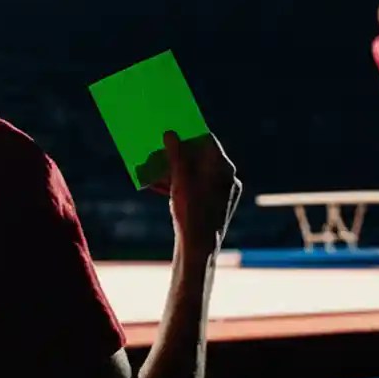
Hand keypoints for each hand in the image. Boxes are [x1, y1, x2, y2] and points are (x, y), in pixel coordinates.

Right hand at [151, 132, 241, 250]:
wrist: (198, 250)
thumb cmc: (192, 213)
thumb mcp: (180, 179)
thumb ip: (176, 155)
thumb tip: (171, 134)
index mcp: (223, 169)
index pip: (208, 141)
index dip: (189, 133)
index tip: (174, 127)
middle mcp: (226, 179)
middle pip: (200, 158)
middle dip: (177, 154)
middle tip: (159, 147)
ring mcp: (220, 194)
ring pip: (194, 174)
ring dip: (173, 170)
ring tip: (152, 167)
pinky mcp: (211, 207)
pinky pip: (194, 189)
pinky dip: (177, 186)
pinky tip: (155, 185)